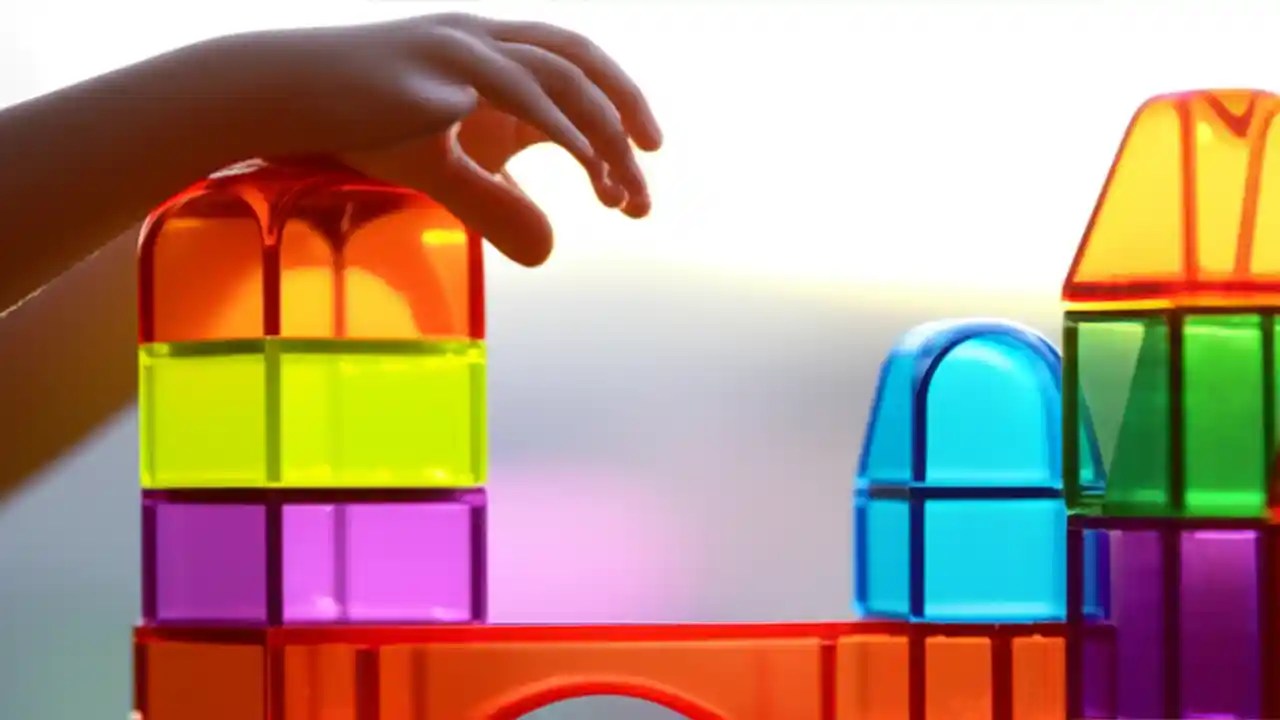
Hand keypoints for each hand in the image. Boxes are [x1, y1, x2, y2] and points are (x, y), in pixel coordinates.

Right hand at [213, 13, 663, 265]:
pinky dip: (559, 125)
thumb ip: (497, 206)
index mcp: (494, 57)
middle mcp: (487, 40)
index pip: (576, 69)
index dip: (616, 114)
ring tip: (620, 190)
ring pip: (561, 76)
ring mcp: (464, 46)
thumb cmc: (359, 127)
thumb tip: (550, 252)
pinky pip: (517, 89)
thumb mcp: (442, 173)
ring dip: (601, 133)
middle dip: (628, 109)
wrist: (279, 94)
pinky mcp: (439, 65)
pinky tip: (586, 163)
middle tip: (654, 163)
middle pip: (582, 60)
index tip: (636, 177)